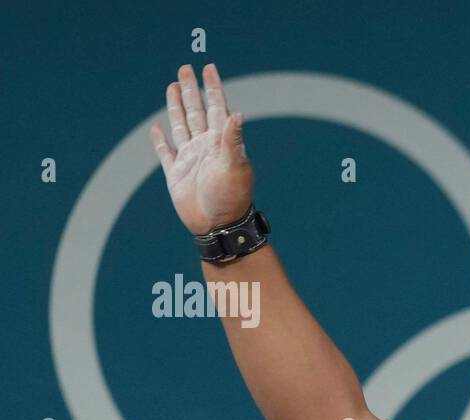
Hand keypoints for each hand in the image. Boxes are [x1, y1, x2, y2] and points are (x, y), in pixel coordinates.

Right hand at [149, 64, 253, 235]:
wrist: (218, 225)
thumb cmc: (231, 197)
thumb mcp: (234, 166)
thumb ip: (232, 139)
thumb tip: (237, 113)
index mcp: (220, 142)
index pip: (216, 107)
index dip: (212, 87)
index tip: (208, 67)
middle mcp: (205, 146)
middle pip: (196, 110)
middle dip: (191, 89)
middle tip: (185, 68)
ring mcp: (190, 159)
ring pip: (180, 125)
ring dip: (176, 106)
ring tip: (173, 86)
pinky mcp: (175, 173)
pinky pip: (165, 152)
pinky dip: (160, 140)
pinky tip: (156, 128)